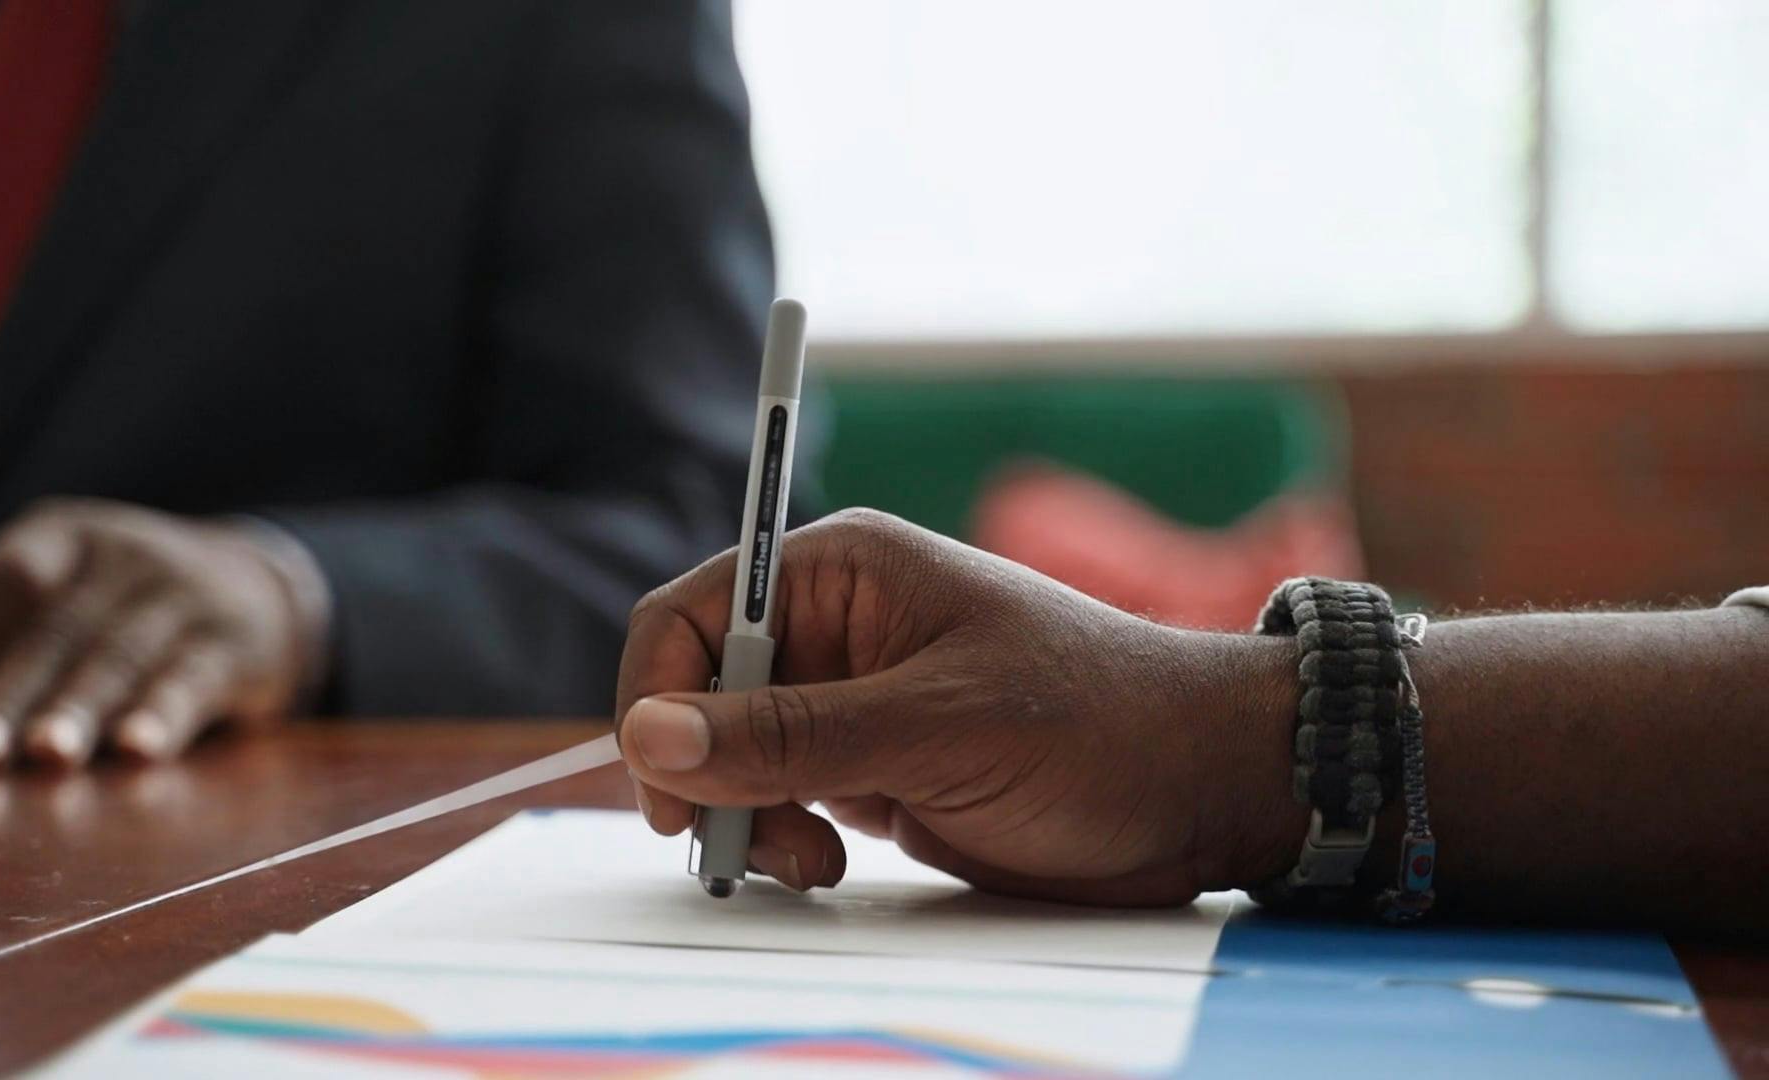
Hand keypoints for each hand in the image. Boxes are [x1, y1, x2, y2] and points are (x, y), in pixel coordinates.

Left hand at [0, 499, 328, 766]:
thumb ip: (3, 606)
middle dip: (15, 692)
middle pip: (60, 628)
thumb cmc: (137, 602)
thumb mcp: (74, 584)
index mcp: (73, 536)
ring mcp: (186, 598)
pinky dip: (161, 717)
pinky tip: (138, 749)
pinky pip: (189, 683)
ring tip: (48, 754)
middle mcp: (129, 557)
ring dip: (80, 710)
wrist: (265, 591)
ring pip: (120, 659)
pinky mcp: (233, 646)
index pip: (17, 575)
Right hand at [616, 509, 1304, 904]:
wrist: (1202, 789)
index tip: (668, 783)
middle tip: (743, 846)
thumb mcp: (936, 727)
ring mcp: (853, 702)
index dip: (658, 694)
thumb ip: (792, 735)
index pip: (693, 615)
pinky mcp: (874, 767)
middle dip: (706, 773)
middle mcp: (836, 629)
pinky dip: (781, 838)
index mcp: (842, 573)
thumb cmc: (1094, 725)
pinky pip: (782, 797)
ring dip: (747, 816)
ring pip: (734, 756)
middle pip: (701, 694)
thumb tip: (650, 733)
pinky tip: (831, 860)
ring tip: (812, 861)